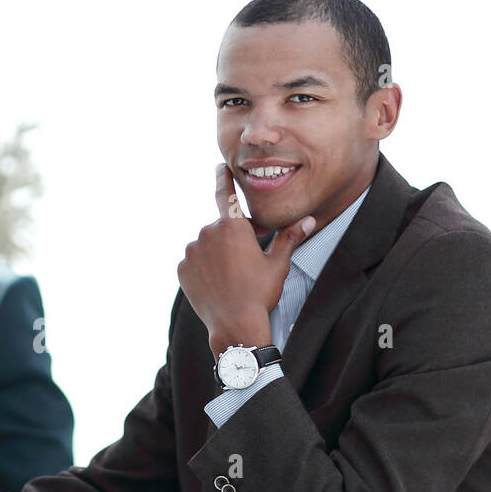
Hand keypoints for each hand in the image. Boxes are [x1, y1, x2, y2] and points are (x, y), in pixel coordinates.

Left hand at [177, 164, 317, 357]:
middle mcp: (207, 233)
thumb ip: (289, 237)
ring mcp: (192, 251)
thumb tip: (308, 220)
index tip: (220, 166)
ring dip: (216, 253)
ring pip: (206, 245)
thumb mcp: (277, 264)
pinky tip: (216, 282)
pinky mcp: (182, 269)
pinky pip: (194, 261)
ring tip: (231, 275)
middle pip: (221, 228)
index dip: (224, 178)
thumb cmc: (259, 293)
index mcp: (232, 226)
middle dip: (232, 237)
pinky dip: (203, 267)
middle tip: (246, 258)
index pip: (226, 193)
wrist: (235, 325)